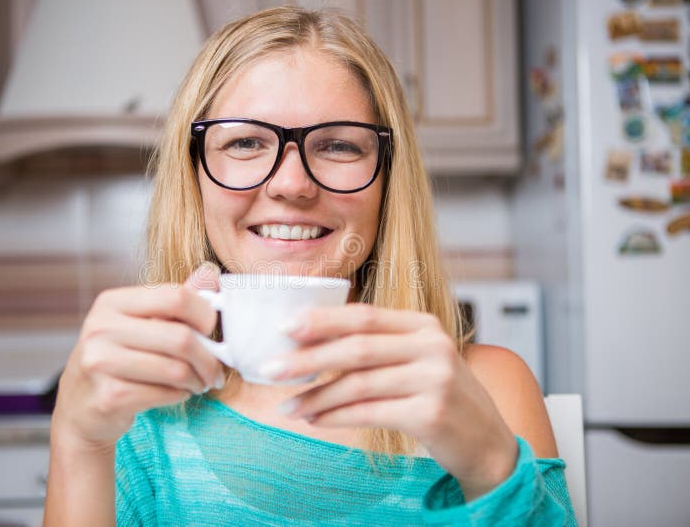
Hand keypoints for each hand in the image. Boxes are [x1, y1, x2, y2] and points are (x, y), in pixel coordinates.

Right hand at [51, 265, 224, 450]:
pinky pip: (165, 394)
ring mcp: (101, 363)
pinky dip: (180, 395)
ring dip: (197, 380)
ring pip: (176, 369)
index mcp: (112, 303)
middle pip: (180, 337)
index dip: (204, 314)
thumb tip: (211, 273)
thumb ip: (174, 300)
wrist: (81, 407)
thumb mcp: (140, 323)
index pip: (175, 297)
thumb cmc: (118, 358)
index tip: (211, 331)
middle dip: (208, 358)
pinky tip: (178, 393)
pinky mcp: (109, 397)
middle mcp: (101, 328)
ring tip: (199, 383)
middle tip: (215, 370)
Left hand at [263, 303, 518, 499]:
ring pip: (358, 383)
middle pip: (357, 347)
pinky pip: (369, 412)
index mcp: (424, 326)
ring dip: (316, 396)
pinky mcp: (431, 414)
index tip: (284, 328)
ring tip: (288, 406)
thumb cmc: (441, 397)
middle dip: (308, 358)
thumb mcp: (417, 361)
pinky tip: (315, 419)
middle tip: (271, 368)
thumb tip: (310, 346)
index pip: (364, 316)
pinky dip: (336, 416)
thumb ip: (378, 348)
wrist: (487, 442)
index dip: (322, 320)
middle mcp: (432, 347)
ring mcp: (435, 379)